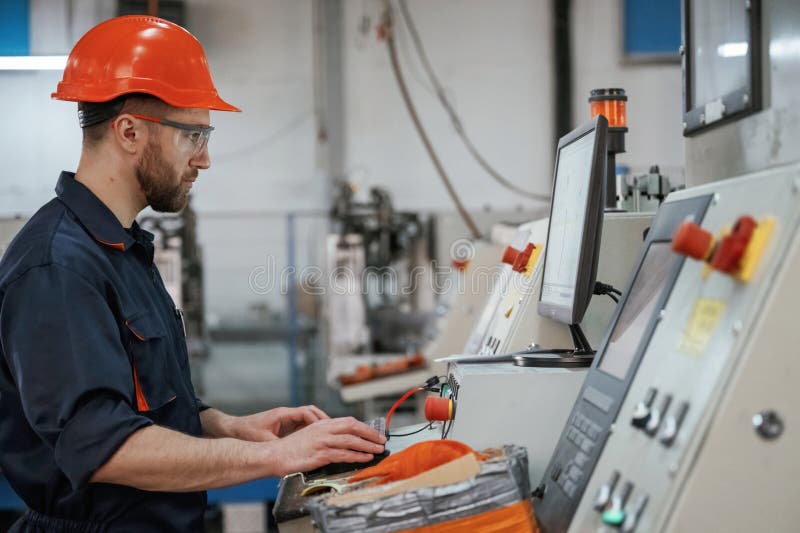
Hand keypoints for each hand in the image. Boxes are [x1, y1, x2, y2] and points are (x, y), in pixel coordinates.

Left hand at [232, 405, 329, 441]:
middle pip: (311, 413)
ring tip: (327, 437)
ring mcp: (286, 420)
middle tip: (333, 432)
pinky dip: (309, 432)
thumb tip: (292, 454)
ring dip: (316, 427)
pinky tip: (314, 442)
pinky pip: (301, 426)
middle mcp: (286, 415)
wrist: (234, 428)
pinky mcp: (284, 426)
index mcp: (283, 414)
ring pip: (307, 419)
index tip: (326, 430)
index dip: (318, 421)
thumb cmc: (246, 432)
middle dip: (322, 421)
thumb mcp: (264, 440)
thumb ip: (279, 445)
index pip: (306, 412)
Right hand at [267, 417, 386, 475]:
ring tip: (378, 450)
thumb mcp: (311, 435)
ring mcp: (322, 441)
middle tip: (382, 441)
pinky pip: (343, 454)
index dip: (365, 427)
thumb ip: (327, 435)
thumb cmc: (293, 448)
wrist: (275, 454)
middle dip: (370, 434)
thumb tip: (346, 439)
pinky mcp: (320, 454)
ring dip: (367, 446)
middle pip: (353, 428)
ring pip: (351, 441)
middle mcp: (324, 429)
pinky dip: (357, 456)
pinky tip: (365, 458)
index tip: (375, 433)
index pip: (349, 421)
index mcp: (323, 423)